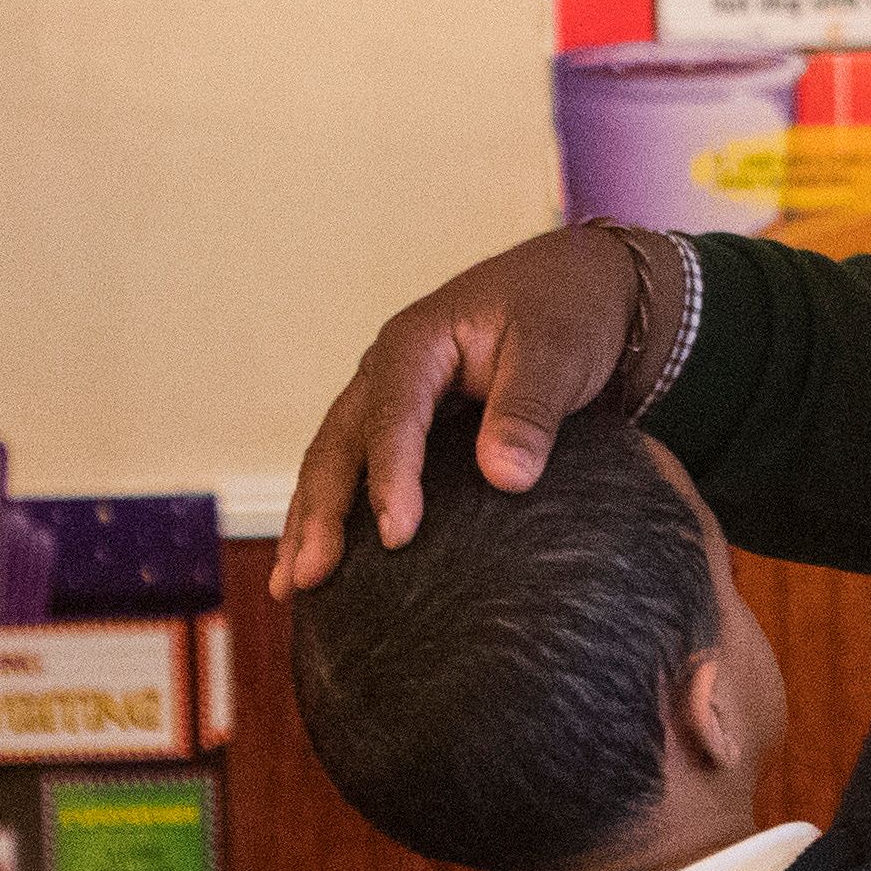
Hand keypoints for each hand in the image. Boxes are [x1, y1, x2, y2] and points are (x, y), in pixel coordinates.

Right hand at [275, 226, 646, 592]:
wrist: (580, 285)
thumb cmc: (566, 310)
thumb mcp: (557, 352)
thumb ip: (528, 411)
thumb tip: (504, 476)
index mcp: (418, 343)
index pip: (392, 416)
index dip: (391, 478)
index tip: (396, 535)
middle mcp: (387, 370)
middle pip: (339, 443)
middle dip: (320, 511)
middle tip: (308, 576)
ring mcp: (389, 397)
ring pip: (334, 460)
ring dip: (309, 519)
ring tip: (290, 585)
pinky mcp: (406, 424)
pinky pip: (357, 468)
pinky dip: (335, 511)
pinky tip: (321, 557)